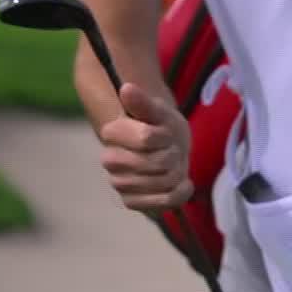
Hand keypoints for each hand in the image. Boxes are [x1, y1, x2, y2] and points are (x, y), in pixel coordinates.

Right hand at [98, 82, 191, 213]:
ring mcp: (119, 183)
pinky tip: (180, 182)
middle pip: (159, 163)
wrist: (164, 147)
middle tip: (170, 149)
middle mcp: (111, 160)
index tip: (165, 132)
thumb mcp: (158, 111)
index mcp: (113, 133)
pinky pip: (162, 203)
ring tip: (172, 164)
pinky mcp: (131, 201)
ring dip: (178, 172)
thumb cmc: (161, 125)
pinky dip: (179, 192)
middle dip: (174, 154)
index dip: (165, 135)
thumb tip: (126, 87)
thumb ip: (143, 102)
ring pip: (163, 183)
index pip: (148, 138)